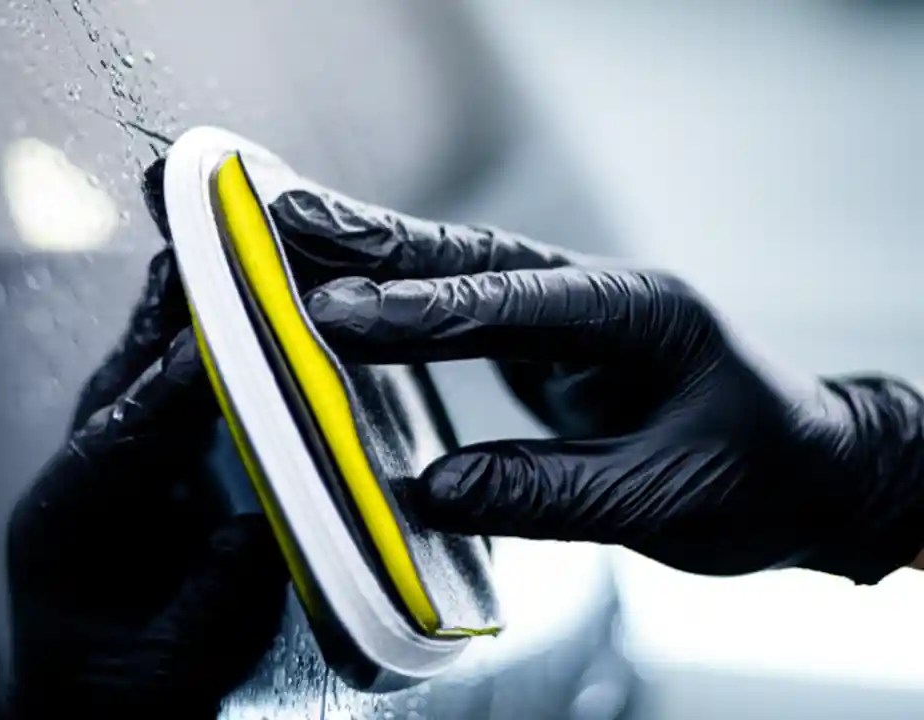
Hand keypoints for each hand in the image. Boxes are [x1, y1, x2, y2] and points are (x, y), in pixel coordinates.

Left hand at [4, 250, 286, 716]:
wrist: (86, 713)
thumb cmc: (114, 702)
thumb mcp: (170, 671)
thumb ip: (217, 597)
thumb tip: (273, 522)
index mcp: (62, 524)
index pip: (119, 438)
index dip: (172, 386)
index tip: (218, 338)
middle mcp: (80, 480)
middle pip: (124, 378)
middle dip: (167, 310)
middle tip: (210, 233)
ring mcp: (111, 471)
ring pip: (143, 374)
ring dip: (185, 314)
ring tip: (233, 245)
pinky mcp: (147, 473)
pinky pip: (171, 399)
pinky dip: (205, 352)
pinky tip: (244, 313)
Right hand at [271, 186, 923, 583]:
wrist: (804, 471)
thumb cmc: (753, 482)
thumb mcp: (664, 501)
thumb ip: (548, 493)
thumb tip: (431, 491)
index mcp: (640, 313)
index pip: (515, 301)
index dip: (421, 310)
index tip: (334, 314)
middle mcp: (595, 291)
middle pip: (472, 252)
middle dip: (374, 238)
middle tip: (278, 216)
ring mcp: (567, 306)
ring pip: (456, 262)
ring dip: (371, 247)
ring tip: (281, 224)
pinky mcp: (541, 334)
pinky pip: (456, 300)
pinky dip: (392, 287)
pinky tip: (335, 279)